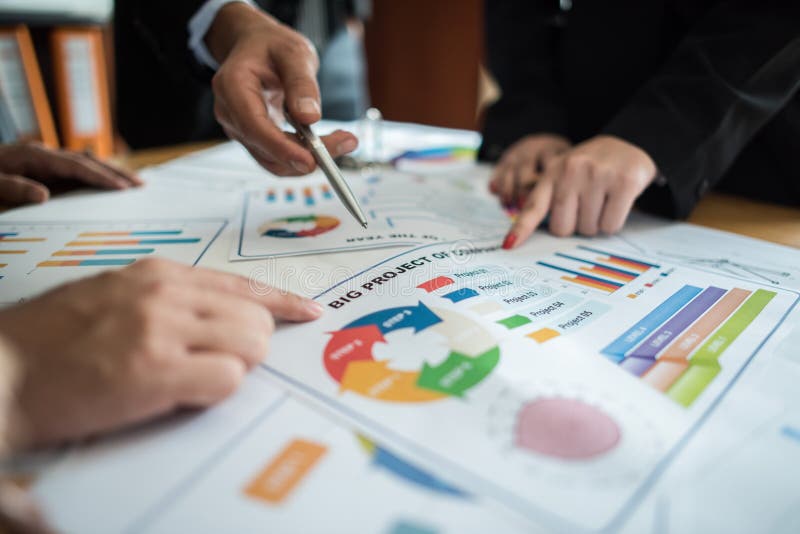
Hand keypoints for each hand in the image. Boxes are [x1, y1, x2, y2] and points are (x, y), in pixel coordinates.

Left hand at [0, 143, 140, 205]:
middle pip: (88, 161)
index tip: (122, 188)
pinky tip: (110, 185)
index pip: (76, 166)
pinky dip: (96, 178)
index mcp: (34, 156)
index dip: (100, 177)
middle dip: (115, 173)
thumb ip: (14, 188)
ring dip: (110, 174)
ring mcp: (47, 162)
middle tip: (141, 184)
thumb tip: (44, 195)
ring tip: (134, 184)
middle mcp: (45, 155)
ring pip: (86, 165)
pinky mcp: (46, 170)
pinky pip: (77, 173)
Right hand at [0, 259, 322, 447]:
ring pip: (251, 344)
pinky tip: (181, 393)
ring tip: (194, 377)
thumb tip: (216, 316)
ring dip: (235, 367)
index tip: (306, 312)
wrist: (4, 368)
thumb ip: (167, 300)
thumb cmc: (52, 338)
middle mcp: (165, 294)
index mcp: (158, 274)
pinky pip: (226, 380)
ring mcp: (161, 330)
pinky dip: (214, 392)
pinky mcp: (154, 371)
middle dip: (250, 346)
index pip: (241, 285)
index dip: (280, 302)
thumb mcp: (112, 295)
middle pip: (255, 317)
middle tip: (218, 363)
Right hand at [206, 3, 357, 175]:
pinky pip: (279, 157)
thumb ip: (301, 83)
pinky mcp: (254, 139)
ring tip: (345, 140)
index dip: (281, 148)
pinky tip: (329, 142)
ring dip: (310, 158)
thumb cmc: (271, 46)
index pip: (254, 126)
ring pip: (274, 161)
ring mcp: (240, 129)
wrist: (256, 47)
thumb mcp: (293, 52)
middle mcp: (230, 112)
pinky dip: (304, 155)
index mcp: (232, 86)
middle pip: (266, 149)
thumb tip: (310, 117)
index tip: (310, 160)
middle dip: (306, 155)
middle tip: (347, 142)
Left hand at [502, 135, 656, 247]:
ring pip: (588, 229)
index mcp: (553, 172)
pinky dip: (612, 223)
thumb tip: (535, 235)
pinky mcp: (623, 183)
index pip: (533, 206)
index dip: (521, 228)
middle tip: (585, 207)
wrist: (628, 144)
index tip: (509, 245)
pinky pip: (610, 225)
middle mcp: (572, 171)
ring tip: (602, 201)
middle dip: (574, 226)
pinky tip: (616, 203)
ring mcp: (598, 175)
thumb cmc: (591, 168)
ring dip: (596, 224)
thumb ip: (550, 197)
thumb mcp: (565, 173)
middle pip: (563, 229)